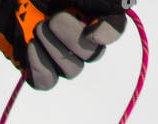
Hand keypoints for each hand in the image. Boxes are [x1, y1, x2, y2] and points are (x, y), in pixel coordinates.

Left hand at [0, 1, 130, 90]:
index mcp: (94, 14)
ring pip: (71, 70)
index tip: (92, 30)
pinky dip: (38, 65)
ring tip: (36, 27)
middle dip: (71, 38)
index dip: (107, 34)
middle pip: (92, 54)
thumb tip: (128, 4)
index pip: (114, 31)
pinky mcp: (39, 70)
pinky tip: (29, 46)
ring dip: (53, 49)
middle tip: (51, 19)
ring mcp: (60, 57)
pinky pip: (47, 81)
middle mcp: (82, 39)